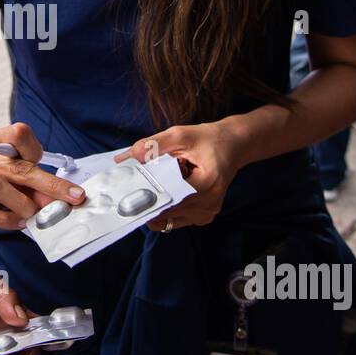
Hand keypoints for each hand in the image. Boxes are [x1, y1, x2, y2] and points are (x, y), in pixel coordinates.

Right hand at [0, 122, 85, 229]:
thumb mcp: (16, 166)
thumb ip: (36, 182)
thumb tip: (58, 201)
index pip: (18, 133)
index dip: (34, 149)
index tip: (44, 163)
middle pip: (17, 167)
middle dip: (49, 186)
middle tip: (71, 200)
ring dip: (23, 205)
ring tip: (37, 216)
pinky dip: (5, 219)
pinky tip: (18, 222)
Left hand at [115, 122, 244, 230]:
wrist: (233, 146)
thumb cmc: (207, 139)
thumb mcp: (179, 135)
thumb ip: (150, 146)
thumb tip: (122, 160)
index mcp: (207, 183)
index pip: (167, 197)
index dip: (144, 194)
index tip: (126, 191)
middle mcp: (209, 204)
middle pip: (165, 211)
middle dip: (146, 200)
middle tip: (130, 189)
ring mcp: (207, 214)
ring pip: (167, 219)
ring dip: (155, 205)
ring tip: (153, 186)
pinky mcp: (203, 217)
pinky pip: (175, 219)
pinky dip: (164, 208)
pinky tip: (164, 191)